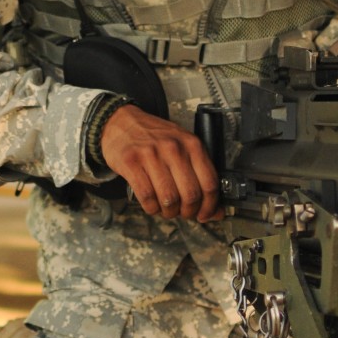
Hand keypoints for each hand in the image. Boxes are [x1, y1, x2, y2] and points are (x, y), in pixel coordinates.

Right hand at [99, 105, 221, 221]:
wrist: (121, 122)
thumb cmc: (155, 138)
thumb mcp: (183, 147)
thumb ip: (200, 175)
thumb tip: (216, 211)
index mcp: (192, 144)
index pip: (210, 183)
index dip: (210, 206)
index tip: (205, 215)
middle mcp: (174, 148)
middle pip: (190, 195)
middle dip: (188, 212)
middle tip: (183, 213)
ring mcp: (151, 155)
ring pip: (169, 199)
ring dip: (169, 212)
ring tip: (167, 209)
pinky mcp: (131, 163)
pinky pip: (147, 197)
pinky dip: (152, 208)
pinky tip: (152, 204)